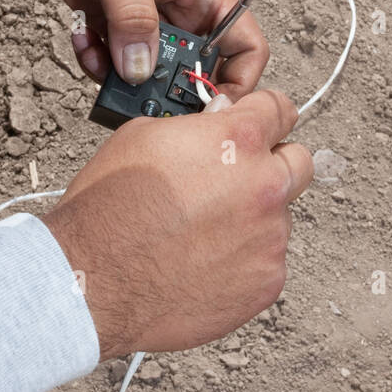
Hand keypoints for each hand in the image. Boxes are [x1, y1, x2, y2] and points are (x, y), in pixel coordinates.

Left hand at [42, 0, 267, 99]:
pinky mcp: (120, 31)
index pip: (246, 45)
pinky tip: (82, 34)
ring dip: (121, 75)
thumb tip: (140, 69)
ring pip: (150, 74)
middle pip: (194, 71)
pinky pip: (117, 65)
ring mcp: (151, 25)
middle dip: (166, 88)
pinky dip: (98, 61)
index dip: (239, 81)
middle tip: (137, 92)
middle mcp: (183, 14)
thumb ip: (133, 18)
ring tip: (97, 50)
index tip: (212, 106)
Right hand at [44, 89, 311, 357]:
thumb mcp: (145, 136)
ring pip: (279, 216)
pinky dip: (244, 260)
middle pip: (299, 161)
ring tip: (202, 232)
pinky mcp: (266, 282)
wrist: (92, 281)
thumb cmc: (109, 210)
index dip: (266, 114)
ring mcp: (270, 238)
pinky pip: (267, 260)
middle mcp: (264, 186)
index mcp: (237, 141)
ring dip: (253, 217)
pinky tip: (203, 262)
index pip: (281, 109)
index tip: (260, 124)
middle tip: (238, 178)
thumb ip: (200, 127)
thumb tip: (221, 120)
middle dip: (272, 164)